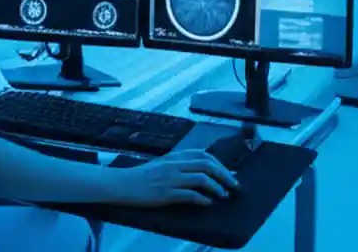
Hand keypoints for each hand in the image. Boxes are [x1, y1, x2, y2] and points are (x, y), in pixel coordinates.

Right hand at [107, 149, 239, 206]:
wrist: (122, 184)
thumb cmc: (143, 175)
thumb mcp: (163, 163)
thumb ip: (181, 163)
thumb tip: (203, 169)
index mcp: (175, 156)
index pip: (204, 155)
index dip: (220, 164)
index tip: (230, 174)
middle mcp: (175, 164)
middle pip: (207, 165)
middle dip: (225, 175)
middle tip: (235, 186)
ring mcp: (170, 179)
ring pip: (201, 178)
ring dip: (217, 187)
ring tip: (224, 195)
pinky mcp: (165, 194)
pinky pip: (189, 195)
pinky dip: (202, 199)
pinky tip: (208, 203)